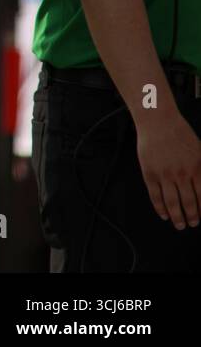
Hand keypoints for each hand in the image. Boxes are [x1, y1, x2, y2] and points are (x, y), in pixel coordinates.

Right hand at [136, 110, 200, 228]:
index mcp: (197, 169)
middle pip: (189, 203)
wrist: (158, 122)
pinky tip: (162, 213)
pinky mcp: (150, 174)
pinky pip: (155, 195)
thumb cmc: (179, 132)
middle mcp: (182, 174)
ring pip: (172, 202)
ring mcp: (165, 175)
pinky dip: (159, 207)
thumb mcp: (200, 151)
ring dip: (177, 216)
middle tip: (192, 224)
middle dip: (192, 217)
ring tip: (179, 224)